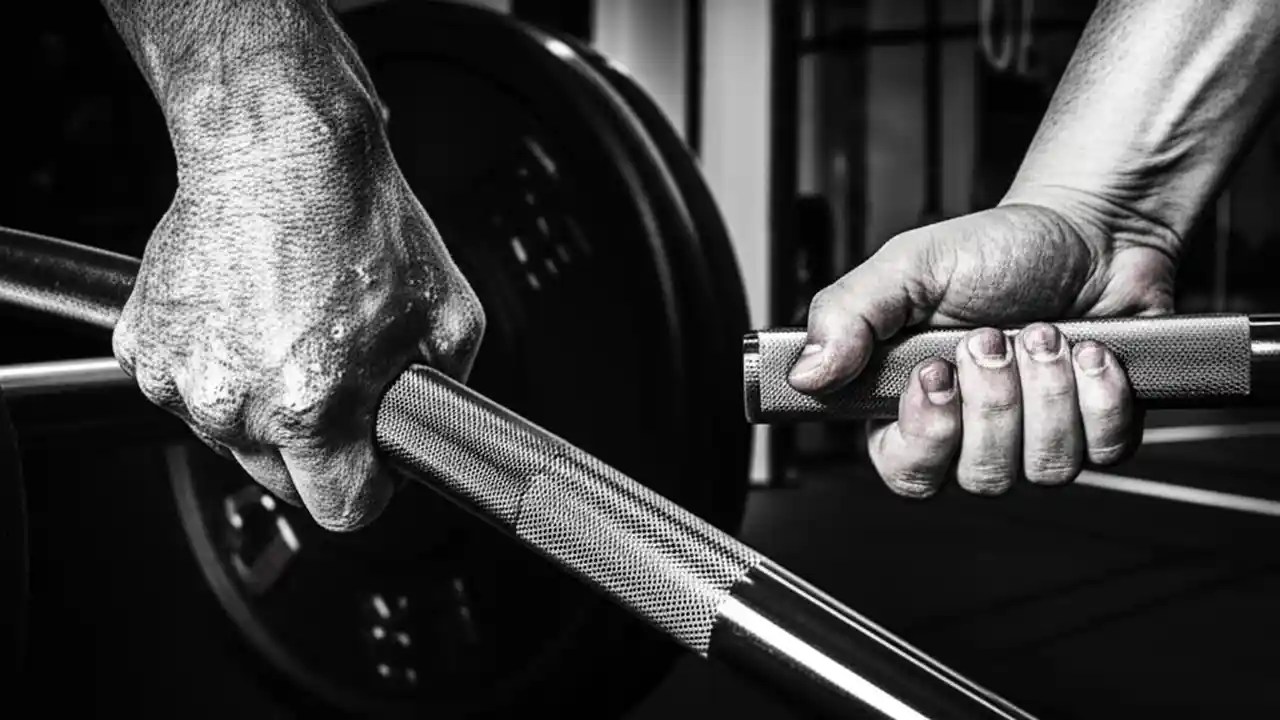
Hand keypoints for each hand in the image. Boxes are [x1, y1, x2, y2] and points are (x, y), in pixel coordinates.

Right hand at [113, 83, 483, 531]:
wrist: (279, 149)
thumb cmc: (359, 221)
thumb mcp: (450, 319)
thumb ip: (441, 401)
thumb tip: (431, 438)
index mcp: (312, 408)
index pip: (343, 510)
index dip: (371, 487)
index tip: (374, 464)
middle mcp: (237, 404)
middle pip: (284, 483)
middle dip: (318, 448)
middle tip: (338, 378)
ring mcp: (180, 379)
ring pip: (234, 440)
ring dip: (265, 407)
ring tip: (292, 333)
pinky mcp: (141, 349)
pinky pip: (191, 392)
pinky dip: (221, 369)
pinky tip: (251, 318)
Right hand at [789, 202, 1177, 496]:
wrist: (1091, 231)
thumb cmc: (1001, 250)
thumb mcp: (911, 267)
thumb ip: (850, 313)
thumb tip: (806, 370)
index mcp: (915, 403)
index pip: (905, 469)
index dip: (926, 435)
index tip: (936, 374)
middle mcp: (974, 431)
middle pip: (979, 475)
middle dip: (995, 400)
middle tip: (995, 337)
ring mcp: (1038, 438)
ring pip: (1042, 468)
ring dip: (1049, 390)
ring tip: (1046, 333)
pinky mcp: (1098, 433)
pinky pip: (1101, 451)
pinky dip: (1100, 394)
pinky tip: (1090, 351)